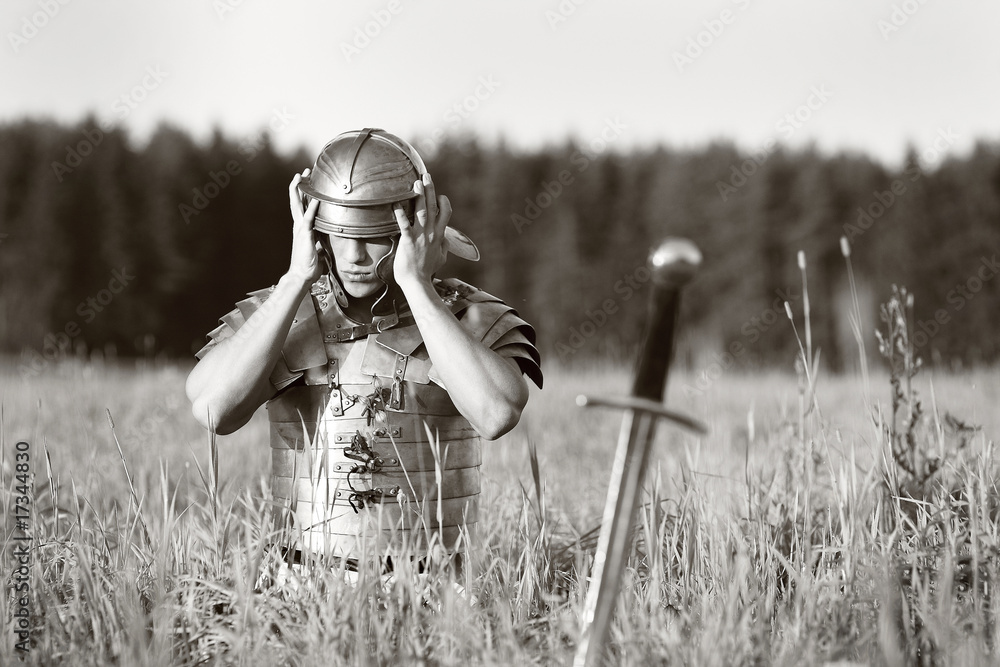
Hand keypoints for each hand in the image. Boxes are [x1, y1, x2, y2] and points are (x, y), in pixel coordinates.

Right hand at [287, 169, 323, 284]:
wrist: (301, 275)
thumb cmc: (309, 264)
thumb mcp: (317, 249)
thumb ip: (321, 241)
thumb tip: (327, 239)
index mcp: (301, 228)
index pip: (301, 206)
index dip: (303, 194)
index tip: (306, 182)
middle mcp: (298, 226)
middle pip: (296, 201)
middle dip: (298, 185)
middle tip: (302, 172)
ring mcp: (300, 229)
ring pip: (298, 205)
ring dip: (301, 190)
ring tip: (303, 176)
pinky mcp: (305, 235)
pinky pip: (308, 218)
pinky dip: (312, 208)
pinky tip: (316, 198)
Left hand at [392, 172, 451, 290]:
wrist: (418, 283)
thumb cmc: (427, 272)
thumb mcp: (441, 259)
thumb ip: (443, 247)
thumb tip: (445, 241)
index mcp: (439, 235)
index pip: (445, 213)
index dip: (443, 202)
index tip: (439, 194)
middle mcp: (431, 233)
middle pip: (433, 206)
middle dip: (430, 189)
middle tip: (426, 175)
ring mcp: (420, 236)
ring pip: (422, 211)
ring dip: (419, 195)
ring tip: (416, 182)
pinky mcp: (408, 242)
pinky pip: (404, 225)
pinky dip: (400, 214)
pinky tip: (395, 204)